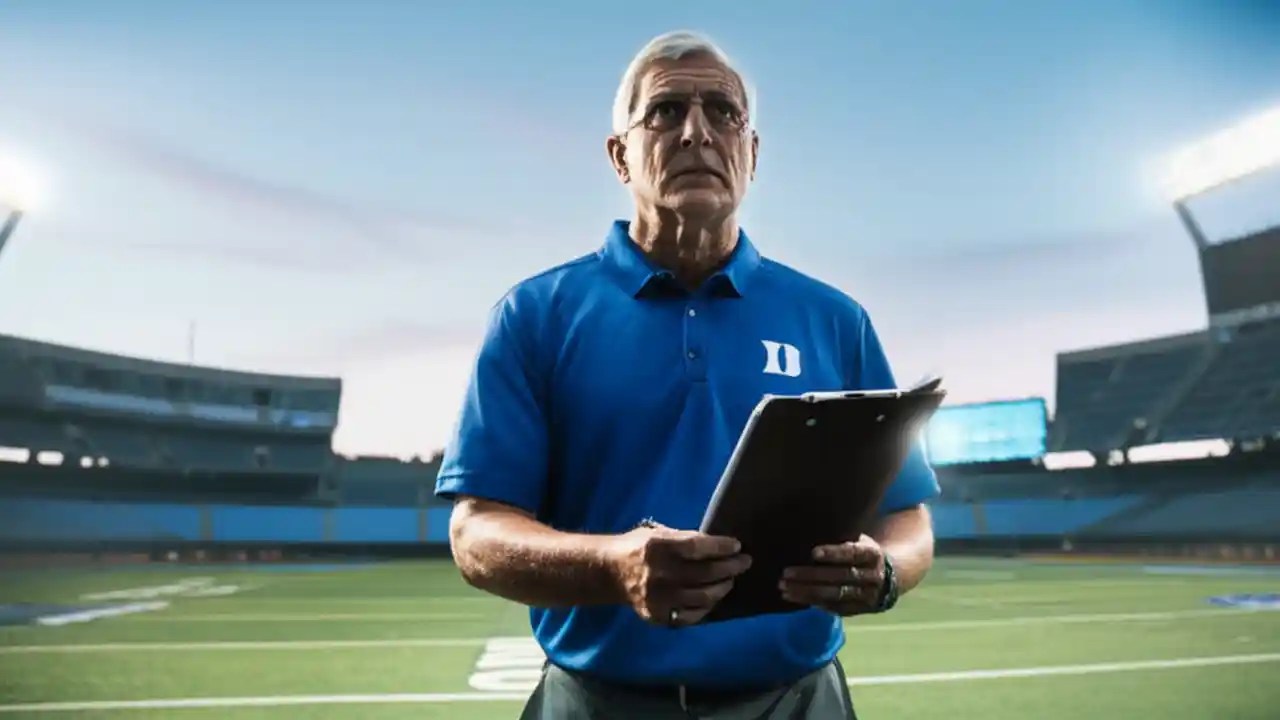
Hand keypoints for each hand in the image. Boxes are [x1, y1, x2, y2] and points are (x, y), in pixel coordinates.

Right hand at [607, 521, 751, 626]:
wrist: (609, 573)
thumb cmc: (638, 547)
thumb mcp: (657, 533)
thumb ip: (684, 539)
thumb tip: (718, 545)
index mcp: (657, 547)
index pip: (698, 547)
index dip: (721, 546)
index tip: (737, 545)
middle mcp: (659, 574)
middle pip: (705, 573)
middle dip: (730, 567)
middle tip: (744, 562)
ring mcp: (659, 598)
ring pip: (703, 597)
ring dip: (723, 587)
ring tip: (731, 580)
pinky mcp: (658, 616)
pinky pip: (691, 616)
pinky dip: (707, 607)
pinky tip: (713, 598)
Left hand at [779, 534, 886, 616]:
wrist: (889, 578)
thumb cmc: (862, 553)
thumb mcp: (860, 541)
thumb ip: (842, 538)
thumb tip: (808, 530)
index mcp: (872, 554)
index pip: (852, 553)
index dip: (834, 553)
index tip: (812, 552)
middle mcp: (872, 576)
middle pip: (839, 576)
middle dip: (810, 576)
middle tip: (785, 573)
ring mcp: (867, 596)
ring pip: (834, 595)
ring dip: (806, 592)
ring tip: (784, 588)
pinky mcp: (859, 610)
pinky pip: (834, 608)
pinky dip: (813, 602)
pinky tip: (794, 597)